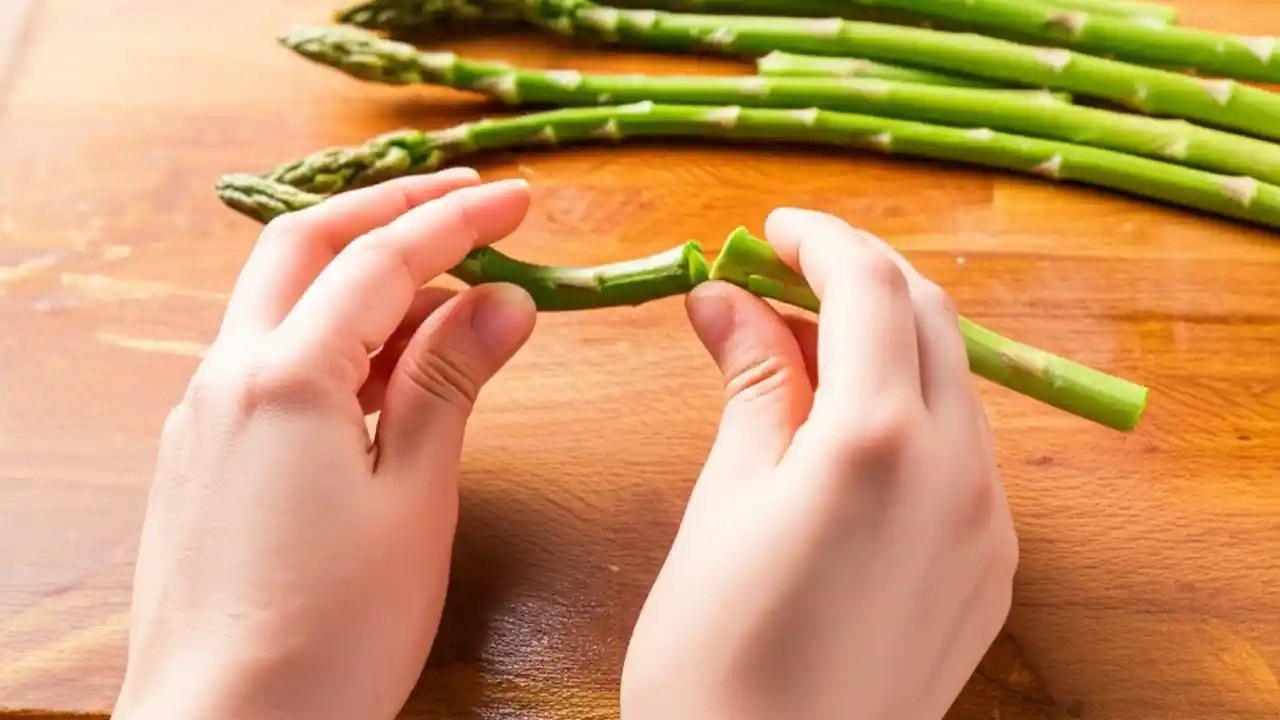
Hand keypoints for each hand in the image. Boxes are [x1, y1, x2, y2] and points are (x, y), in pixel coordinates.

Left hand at [113, 169, 537, 719]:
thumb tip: (503, 301)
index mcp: (284, 377)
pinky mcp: (204, 456)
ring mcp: (205, 415)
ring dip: (366, 281)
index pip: (381, 258)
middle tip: (468, 203)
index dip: (457, 220)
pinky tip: (389, 374)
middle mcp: (227, 377)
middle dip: (389, 209)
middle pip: (307, 245)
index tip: (520, 199)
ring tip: (455, 303)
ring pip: (285, 302)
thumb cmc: (331, 632)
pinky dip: (335, 340)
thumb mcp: (415, 499)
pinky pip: (271, 361)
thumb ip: (452, 383)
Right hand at [621, 208, 1018, 719]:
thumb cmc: (714, 654)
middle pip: (931, 320)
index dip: (819, 241)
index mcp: (878, 442)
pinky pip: (964, 453)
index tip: (769, 231)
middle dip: (858, 280)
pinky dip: (911, 412)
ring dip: (887, 344)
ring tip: (802, 354)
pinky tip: (848, 431)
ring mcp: (989, 525)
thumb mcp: (723, 498)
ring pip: (954, 383)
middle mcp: (959, 472)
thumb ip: (751, 381)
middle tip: (777, 279)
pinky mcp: (992, 568)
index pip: (870, 288)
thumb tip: (726, 297)